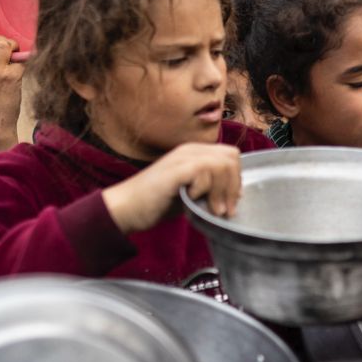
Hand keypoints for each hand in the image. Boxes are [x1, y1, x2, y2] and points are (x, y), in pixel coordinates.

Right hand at [103, 143, 241, 232]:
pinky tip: (195, 201)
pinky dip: (206, 189)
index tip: (230, 201)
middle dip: (233, 185)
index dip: (236, 179)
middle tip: (225, 208)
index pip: (231, 156)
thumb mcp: (190, 192)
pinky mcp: (174, 169)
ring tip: (215, 210)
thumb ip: (209, 188)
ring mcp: (181, 158)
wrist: (125, 207)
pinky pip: (204, 171)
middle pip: (232, 157)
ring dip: (223, 191)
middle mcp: (190, 151)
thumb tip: (234, 195)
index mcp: (195, 153)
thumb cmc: (156, 203)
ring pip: (222, 164)